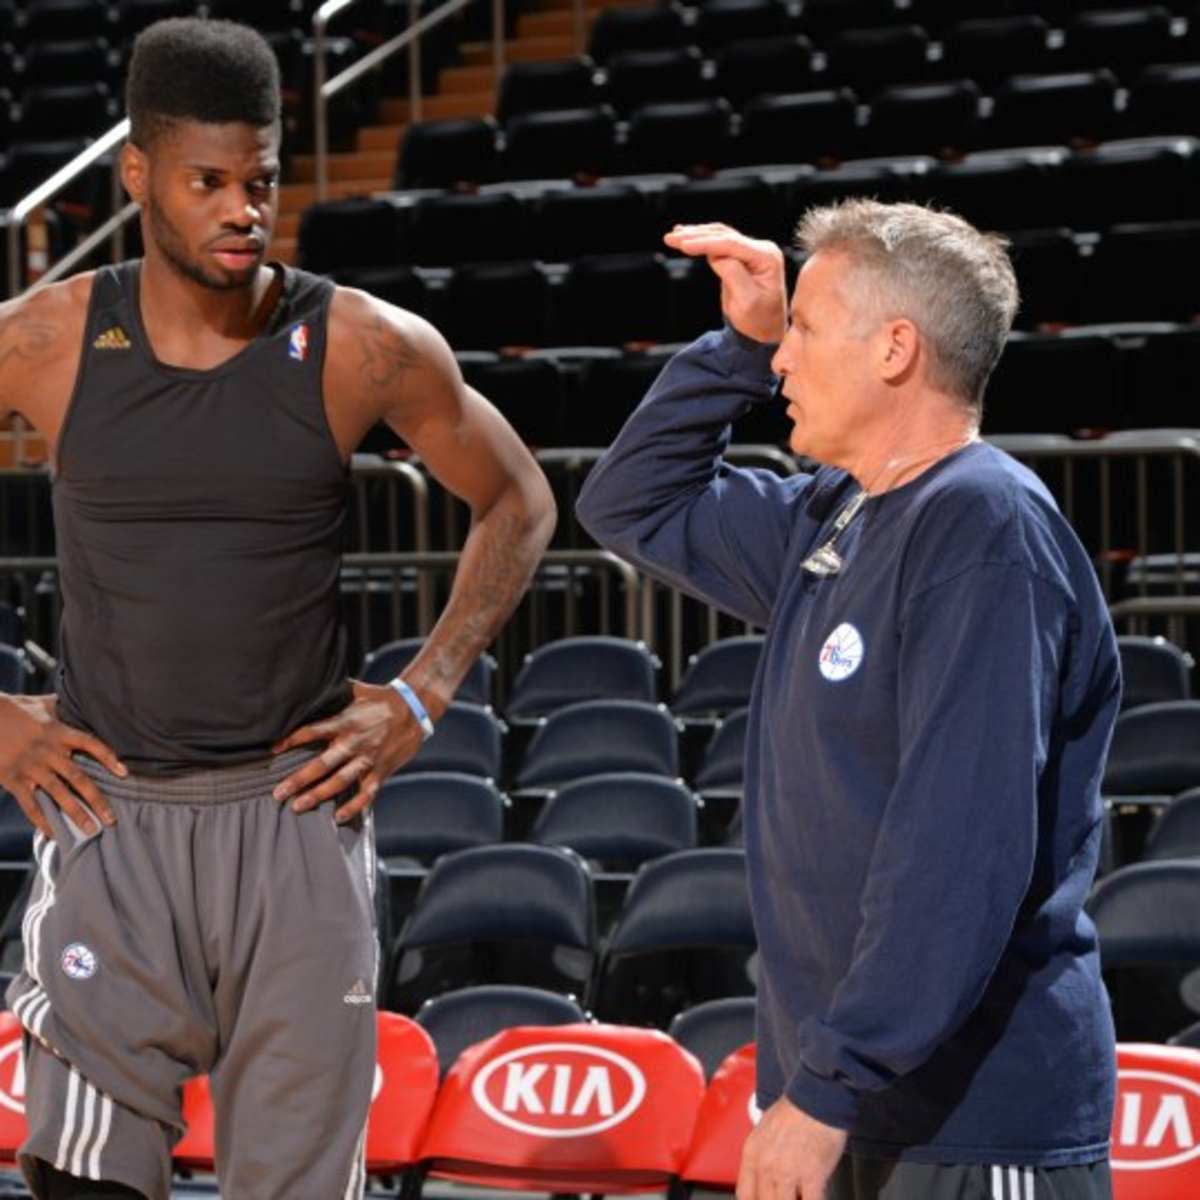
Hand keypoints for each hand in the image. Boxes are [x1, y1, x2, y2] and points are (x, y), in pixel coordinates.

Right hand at [0, 693, 125, 838]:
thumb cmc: (11, 709)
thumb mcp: (39, 704)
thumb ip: (60, 706)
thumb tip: (78, 698)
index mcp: (58, 732)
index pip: (91, 744)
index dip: (109, 758)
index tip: (124, 773)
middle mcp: (49, 752)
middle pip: (79, 778)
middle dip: (97, 800)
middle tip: (112, 819)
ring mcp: (31, 767)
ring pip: (59, 794)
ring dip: (77, 814)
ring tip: (91, 830)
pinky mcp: (13, 779)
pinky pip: (31, 804)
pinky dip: (43, 821)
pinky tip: (54, 834)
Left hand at [271, 680, 426, 822]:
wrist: (415, 709)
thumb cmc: (382, 698)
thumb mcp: (356, 689)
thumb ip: (334, 690)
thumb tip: (310, 681)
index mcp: (345, 722)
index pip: (312, 732)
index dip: (291, 740)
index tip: (273, 750)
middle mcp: (354, 742)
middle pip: (321, 764)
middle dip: (298, 780)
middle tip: (278, 793)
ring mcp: (368, 759)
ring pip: (340, 781)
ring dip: (318, 795)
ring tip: (298, 806)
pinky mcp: (381, 770)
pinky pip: (366, 793)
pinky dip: (353, 807)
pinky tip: (338, 817)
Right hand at [663, 223, 787, 343]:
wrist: (764, 331)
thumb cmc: (758, 320)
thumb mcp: (746, 302)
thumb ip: (733, 275)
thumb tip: (716, 256)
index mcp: (767, 258)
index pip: (731, 244)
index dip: (705, 243)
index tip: (683, 245)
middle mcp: (761, 249)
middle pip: (724, 236)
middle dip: (696, 236)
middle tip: (670, 238)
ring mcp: (751, 251)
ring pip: (719, 236)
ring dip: (696, 235)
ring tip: (673, 236)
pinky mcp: (740, 257)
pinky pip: (719, 244)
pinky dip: (701, 240)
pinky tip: (685, 236)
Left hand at [737, 1096, 847, 1199]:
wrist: (816, 1098)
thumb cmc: (794, 1108)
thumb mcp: (764, 1128)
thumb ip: (762, 1154)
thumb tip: (765, 1174)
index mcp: (752, 1153)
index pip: (745, 1195)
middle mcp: (766, 1166)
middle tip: (788, 1195)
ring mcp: (788, 1173)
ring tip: (800, 1194)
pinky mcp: (812, 1176)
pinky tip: (816, 1195)